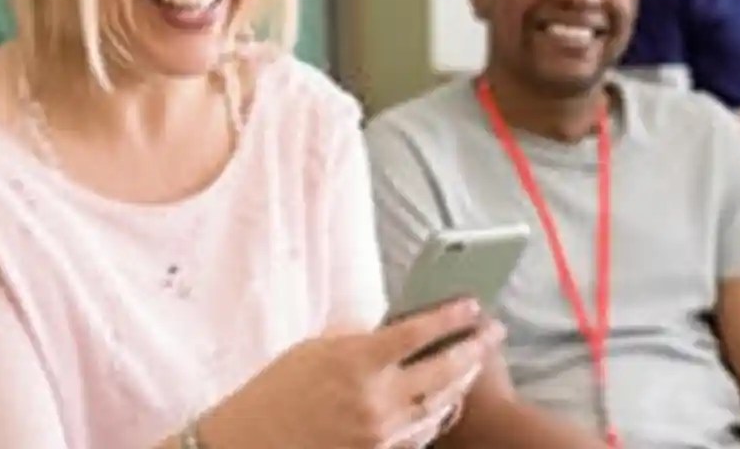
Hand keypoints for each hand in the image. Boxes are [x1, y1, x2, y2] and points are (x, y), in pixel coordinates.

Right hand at [198, 299, 504, 448]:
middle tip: (494, 332)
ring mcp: (378, 432)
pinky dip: (438, 412)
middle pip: (443, 369)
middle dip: (476, 348)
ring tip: (478, 361)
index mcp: (355, 361)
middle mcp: (373, 398)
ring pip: (440, 403)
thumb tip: (403, 327)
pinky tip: (448, 397)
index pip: (418, 331)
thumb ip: (363, 339)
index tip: (474, 304)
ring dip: (463, 380)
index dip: (452, 316)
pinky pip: (422, 433)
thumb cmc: (276, 392)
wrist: (245, 445)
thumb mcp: (316, 349)